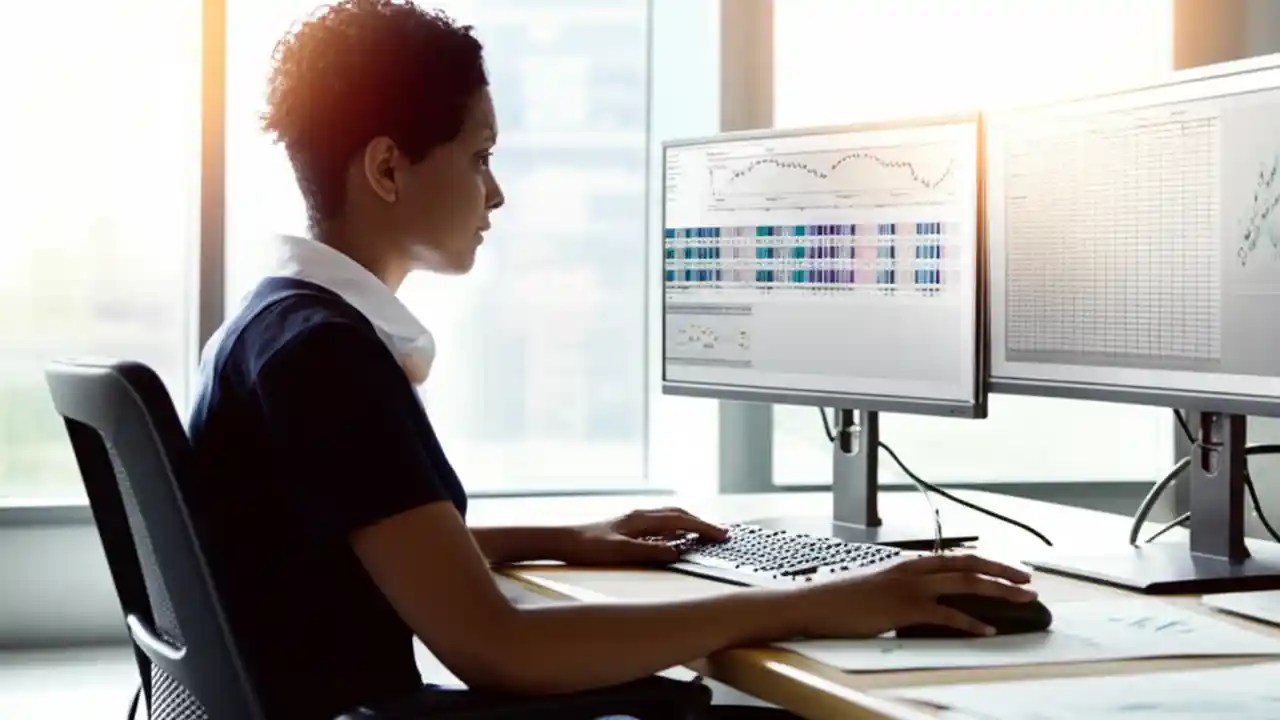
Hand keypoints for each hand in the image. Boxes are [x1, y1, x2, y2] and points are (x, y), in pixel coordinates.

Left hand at [556, 507, 728, 565]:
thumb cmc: (588, 547)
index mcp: (641, 519)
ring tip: (705, 532)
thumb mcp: (620, 552)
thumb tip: (678, 553)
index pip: (681, 521)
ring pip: (670, 517)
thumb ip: (650, 552)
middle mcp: (640, 516)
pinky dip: (676, 526)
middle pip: (679, 515)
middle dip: (702, 523)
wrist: (563, 541)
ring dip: (691, 523)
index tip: (723, 536)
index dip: (704, 528)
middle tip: (721, 534)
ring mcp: (634, 520)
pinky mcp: (628, 526)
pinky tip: (675, 535)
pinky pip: (660, 522)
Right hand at [792, 554, 1035, 637]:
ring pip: (966, 584)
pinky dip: (970, 623)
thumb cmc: (840, 600)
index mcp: (907, 564)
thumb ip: (900, 590)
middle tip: (1028, 580)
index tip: (1006, 568)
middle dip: (1002, 571)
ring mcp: (910, 588)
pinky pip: (946, 615)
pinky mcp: (904, 609)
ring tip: (1023, 598)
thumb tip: (918, 602)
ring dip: (999, 591)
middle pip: (969, 565)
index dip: (985, 562)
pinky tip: (987, 631)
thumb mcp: (876, 588)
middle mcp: (913, 571)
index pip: (955, 558)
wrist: (815, 604)